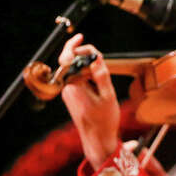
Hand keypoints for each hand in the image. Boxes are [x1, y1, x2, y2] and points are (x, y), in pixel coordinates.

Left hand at [58, 34, 120, 166]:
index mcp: (74, 86)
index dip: (73, 46)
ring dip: (89, 70)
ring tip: (104, 82)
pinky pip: (79, 81)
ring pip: (78, 73)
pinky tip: (99, 87)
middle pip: (73, 64)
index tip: (81, 36)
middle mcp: (67, 88)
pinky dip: (88, 78)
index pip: (68, 59)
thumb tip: (95, 58)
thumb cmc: (104, 120)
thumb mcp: (108, 95)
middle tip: (99, 58)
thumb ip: (101, 75)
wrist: (97, 139)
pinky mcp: (72, 97)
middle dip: (86, 58)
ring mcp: (68, 93)